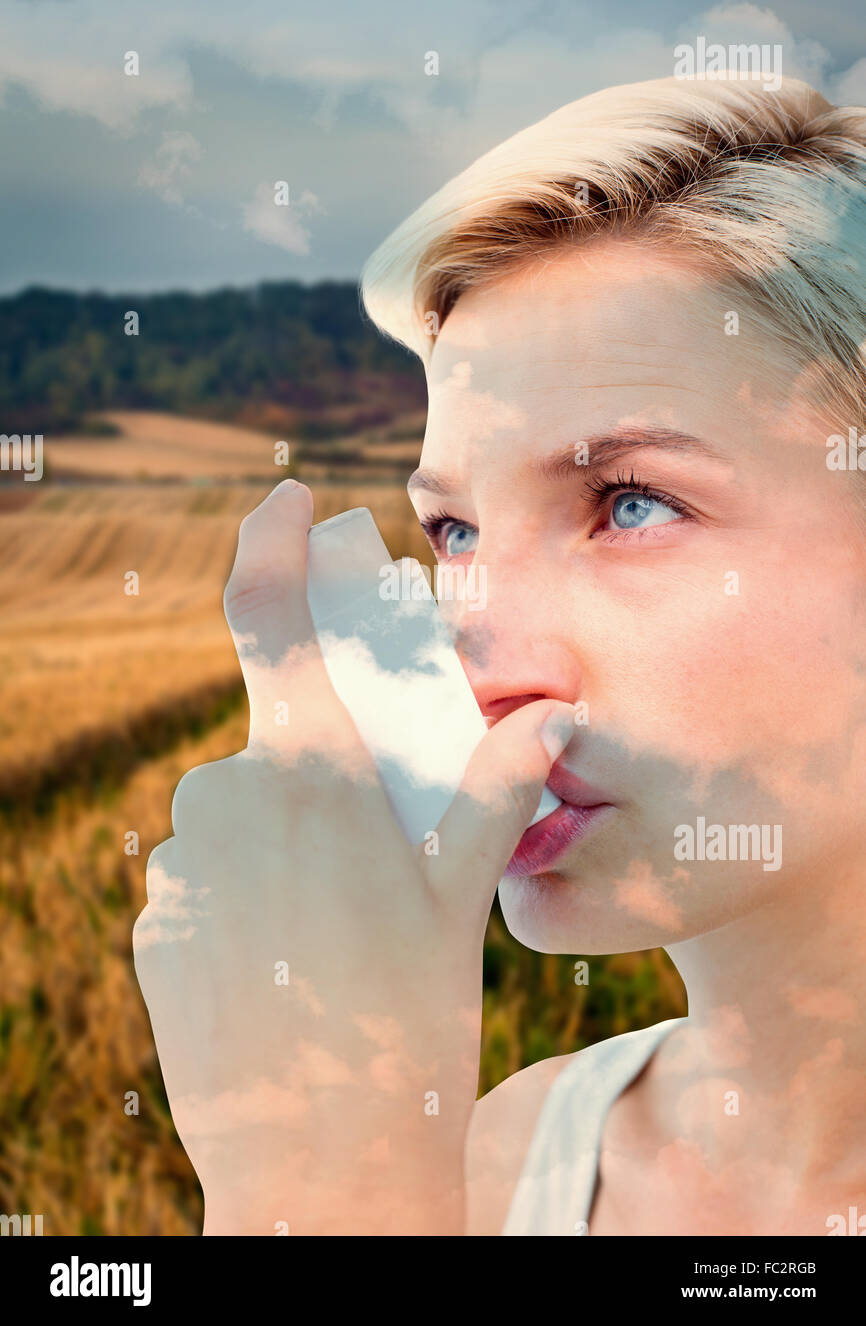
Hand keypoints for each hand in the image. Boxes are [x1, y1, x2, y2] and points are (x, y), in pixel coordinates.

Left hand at [133, 480, 575, 1234]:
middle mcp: (228, 800)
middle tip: (372, 848)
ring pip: (235, 813)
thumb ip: (495, 785)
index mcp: (310, 771)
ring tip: (337, 926)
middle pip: (271, 739)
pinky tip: (289, 962)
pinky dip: (243, 896)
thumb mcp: (461, 891)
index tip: (289, 502)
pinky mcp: (155, 923)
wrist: (323, 1158)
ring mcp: (182, 865)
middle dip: (316, 768)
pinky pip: (204, 878)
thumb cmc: (409, 1015)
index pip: (269, 613)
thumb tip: (549, 713)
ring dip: (280, 840)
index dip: (273, 539)